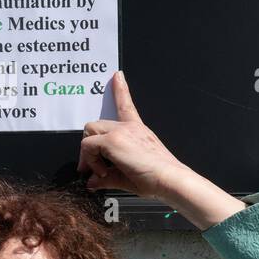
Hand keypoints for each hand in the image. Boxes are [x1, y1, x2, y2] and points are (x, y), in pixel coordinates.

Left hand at [78, 71, 188, 201]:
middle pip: (96, 125)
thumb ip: (107, 177)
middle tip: (90, 167)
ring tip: (100, 171)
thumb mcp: (128, 177)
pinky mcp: (113, 140)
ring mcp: (120, 132)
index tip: (117, 76)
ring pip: (90, 132)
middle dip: (89, 146)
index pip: (126, 106)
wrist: (169, 179)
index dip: (120, 89)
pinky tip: (103, 172)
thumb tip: (93, 182)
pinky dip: (90, 161)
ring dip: (88, 153)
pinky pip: (88, 146)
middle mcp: (128, 127)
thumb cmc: (157, 178)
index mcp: (137, 130)